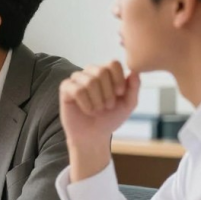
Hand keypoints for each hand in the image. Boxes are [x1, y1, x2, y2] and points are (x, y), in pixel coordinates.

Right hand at [59, 61, 139, 180]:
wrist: (94, 136)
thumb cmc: (110, 118)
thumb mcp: (128, 104)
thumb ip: (133, 87)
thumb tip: (135, 71)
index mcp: (106, 73)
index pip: (113, 63)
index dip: (118, 78)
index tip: (120, 94)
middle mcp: (90, 73)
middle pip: (101, 70)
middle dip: (108, 92)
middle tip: (108, 106)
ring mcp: (76, 79)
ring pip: (89, 81)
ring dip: (97, 100)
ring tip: (97, 110)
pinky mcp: (65, 89)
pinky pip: (77, 90)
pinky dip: (86, 104)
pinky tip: (87, 110)